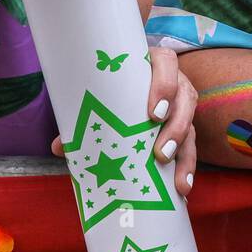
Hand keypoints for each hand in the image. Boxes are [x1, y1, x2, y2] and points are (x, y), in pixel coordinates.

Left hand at [52, 44, 195, 196]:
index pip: (167, 63)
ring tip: (176, 180)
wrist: (122, 83)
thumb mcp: (100, 93)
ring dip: (184, 153)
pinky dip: (187, 167)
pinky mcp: (183, 126)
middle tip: (159, 153)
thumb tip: (60, 147)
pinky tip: (182, 187)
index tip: (154, 113)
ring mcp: (180, 104)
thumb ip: (83, 115)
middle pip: (185, 98)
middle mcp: (174, 81)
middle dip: (177, 127)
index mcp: (152, 63)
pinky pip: (190, 145)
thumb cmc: (111, 84)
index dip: (165, 86)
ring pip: (191, 124)